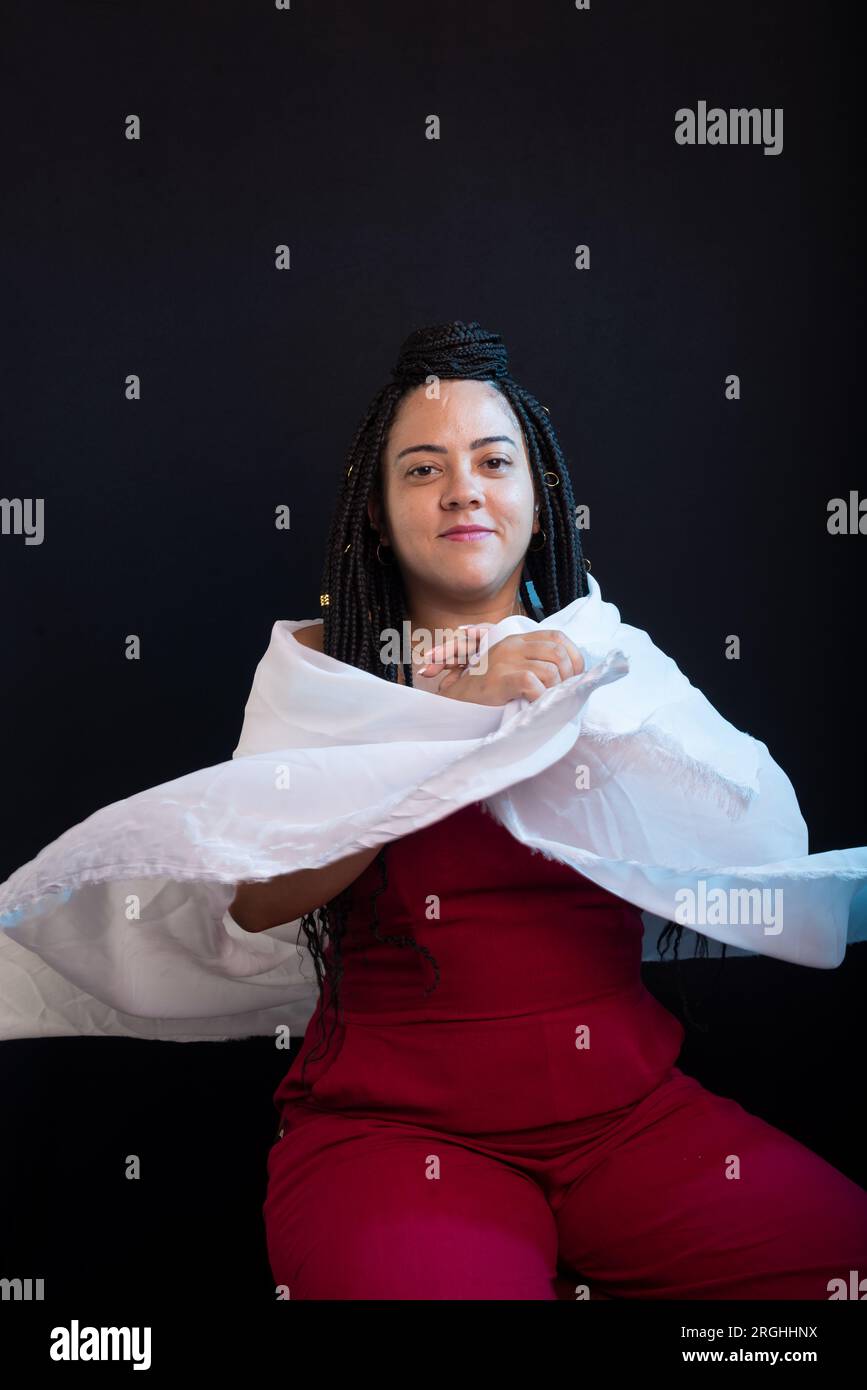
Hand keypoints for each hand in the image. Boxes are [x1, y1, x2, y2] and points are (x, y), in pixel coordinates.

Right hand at [418, 626, 585, 705]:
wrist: (456, 704)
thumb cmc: (488, 692)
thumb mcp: (512, 670)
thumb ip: (535, 664)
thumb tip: (571, 675)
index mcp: (518, 640)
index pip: (558, 638)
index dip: (573, 657)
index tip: (574, 678)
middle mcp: (512, 645)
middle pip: (558, 653)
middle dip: (568, 676)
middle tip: (562, 694)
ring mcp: (505, 660)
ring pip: (550, 669)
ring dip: (554, 690)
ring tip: (546, 701)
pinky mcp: (499, 678)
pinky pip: (532, 683)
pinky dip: (539, 698)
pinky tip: (533, 705)